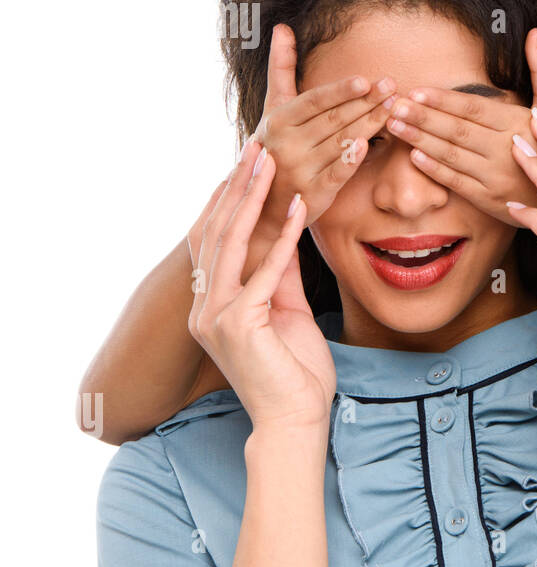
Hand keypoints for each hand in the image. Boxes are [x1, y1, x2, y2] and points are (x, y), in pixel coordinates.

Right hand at [188, 138, 334, 431]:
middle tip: (256, 145)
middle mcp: (204, 307)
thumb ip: (281, 273)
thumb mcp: (287, 309)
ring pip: (232, 243)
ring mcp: (215, 317)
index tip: (247, 161)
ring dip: (252, 198)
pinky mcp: (239, 326)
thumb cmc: (295, 371)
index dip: (228, 198)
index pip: (214, 238)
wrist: (296, 421)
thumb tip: (286, 231)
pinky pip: (264, 271)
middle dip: (237, 186)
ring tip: (270, 161)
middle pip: (217, 232)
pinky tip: (301, 207)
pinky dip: (284, 237)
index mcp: (210, 303)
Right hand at [249, 22, 396, 236]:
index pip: (314, 101)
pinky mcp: (314, 192)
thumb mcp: (274, 107)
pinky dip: (351, 160)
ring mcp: (300, 169)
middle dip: (365, 102)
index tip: (366, 79)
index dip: (340, 91)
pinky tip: (368, 146)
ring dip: (369, 125)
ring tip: (394, 109)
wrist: (264, 198)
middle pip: (333, 119)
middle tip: (392, 87)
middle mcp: (287, 143)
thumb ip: (281, 69)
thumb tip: (282, 27)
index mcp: (278, 120)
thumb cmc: (275, 144)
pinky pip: (337, 173)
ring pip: (341, 142)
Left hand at [387, 28, 536, 223]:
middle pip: (456, 131)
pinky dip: (434, 170)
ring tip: (394, 125)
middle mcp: (505, 151)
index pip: (474, 109)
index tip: (417, 90)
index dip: (443, 100)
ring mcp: (495, 178)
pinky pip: (456, 182)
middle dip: (422, 117)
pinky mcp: (489, 200)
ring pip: (451, 155)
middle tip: (394, 104)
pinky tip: (413, 157)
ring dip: (419, 140)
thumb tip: (535, 34)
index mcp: (519, 124)